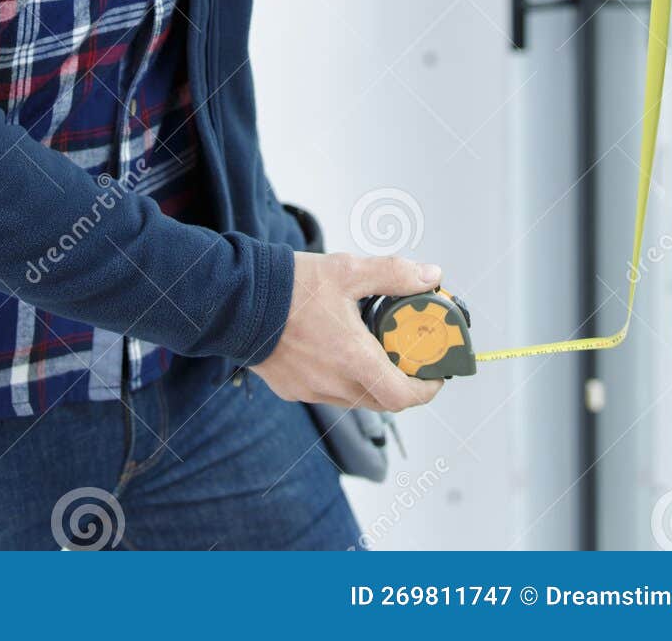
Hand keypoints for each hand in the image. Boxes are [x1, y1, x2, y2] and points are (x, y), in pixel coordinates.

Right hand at [248, 250, 445, 412]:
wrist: (237, 301)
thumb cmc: (291, 287)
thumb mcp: (348, 270)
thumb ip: (394, 274)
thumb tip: (431, 276)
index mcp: (353, 360)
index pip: (403, 397)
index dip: (427, 388)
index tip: (435, 373)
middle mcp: (334, 384)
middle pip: (383, 400)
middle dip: (401, 382)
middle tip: (406, 355)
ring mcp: (311, 390)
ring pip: (355, 397)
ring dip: (370, 379)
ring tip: (370, 346)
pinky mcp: (292, 389)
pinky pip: (327, 391)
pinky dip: (341, 377)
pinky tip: (334, 347)